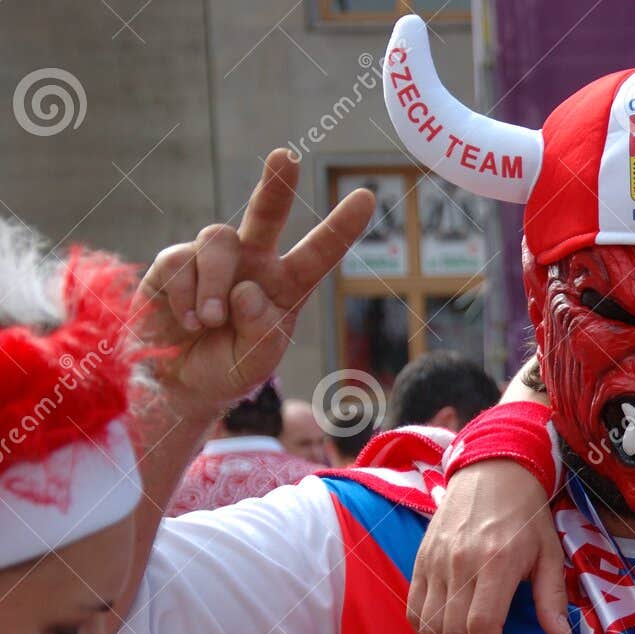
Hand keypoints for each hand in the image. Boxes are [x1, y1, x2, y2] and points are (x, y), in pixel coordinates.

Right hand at [136, 149, 372, 419]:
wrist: (178, 383)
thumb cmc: (227, 369)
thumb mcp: (255, 363)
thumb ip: (261, 333)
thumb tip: (248, 290)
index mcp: (286, 286)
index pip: (318, 253)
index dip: (340, 227)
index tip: (367, 197)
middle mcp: (253, 263)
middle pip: (266, 213)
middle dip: (276, 185)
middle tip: (286, 157)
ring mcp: (213, 260)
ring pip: (219, 240)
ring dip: (216, 284)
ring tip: (211, 322)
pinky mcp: (175, 262)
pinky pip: (181, 262)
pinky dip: (186, 296)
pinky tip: (189, 322)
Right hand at [408, 460, 569, 633]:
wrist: (492, 470)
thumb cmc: (527, 514)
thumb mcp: (550, 552)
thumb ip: (551, 597)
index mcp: (496, 562)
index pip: (482, 625)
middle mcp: (461, 563)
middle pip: (452, 631)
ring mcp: (435, 560)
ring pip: (428, 623)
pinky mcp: (420, 557)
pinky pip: (414, 605)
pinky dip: (423, 633)